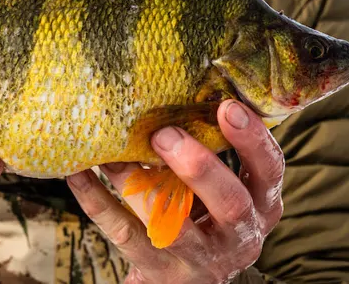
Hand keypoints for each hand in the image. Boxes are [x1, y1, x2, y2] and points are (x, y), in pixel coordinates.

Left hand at [66, 99, 284, 283]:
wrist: (191, 279)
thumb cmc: (210, 215)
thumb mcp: (228, 187)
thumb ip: (216, 150)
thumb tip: (180, 85)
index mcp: (261, 204)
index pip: (270, 170)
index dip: (253, 140)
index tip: (227, 106)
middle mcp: (239, 235)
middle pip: (230, 203)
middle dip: (199, 167)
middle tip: (164, 134)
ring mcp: (201, 258)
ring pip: (174, 227)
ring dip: (140, 186)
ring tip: (112, 153)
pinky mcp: (161, 272)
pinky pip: (126, 235)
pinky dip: (98, 202)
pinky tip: (78, 175)